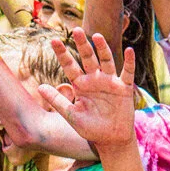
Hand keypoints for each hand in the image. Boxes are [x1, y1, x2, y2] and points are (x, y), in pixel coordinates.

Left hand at [38, 29, 135, 147]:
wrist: (110, 140)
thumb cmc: (90, 128)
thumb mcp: (71, 115)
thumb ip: (57, 100)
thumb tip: (40, 87)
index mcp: (80, 84)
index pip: (70, 65)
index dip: (62, 53)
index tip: (53, 41)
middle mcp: (95, 79)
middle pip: (88, 58)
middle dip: (82, 44)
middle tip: (76, 30)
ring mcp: (110, 82)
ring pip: (106, 60)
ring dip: (102, 48)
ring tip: (96, 36)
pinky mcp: (124, 88)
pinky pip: (128, 72)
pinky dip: (129, 62)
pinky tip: (129, 50)